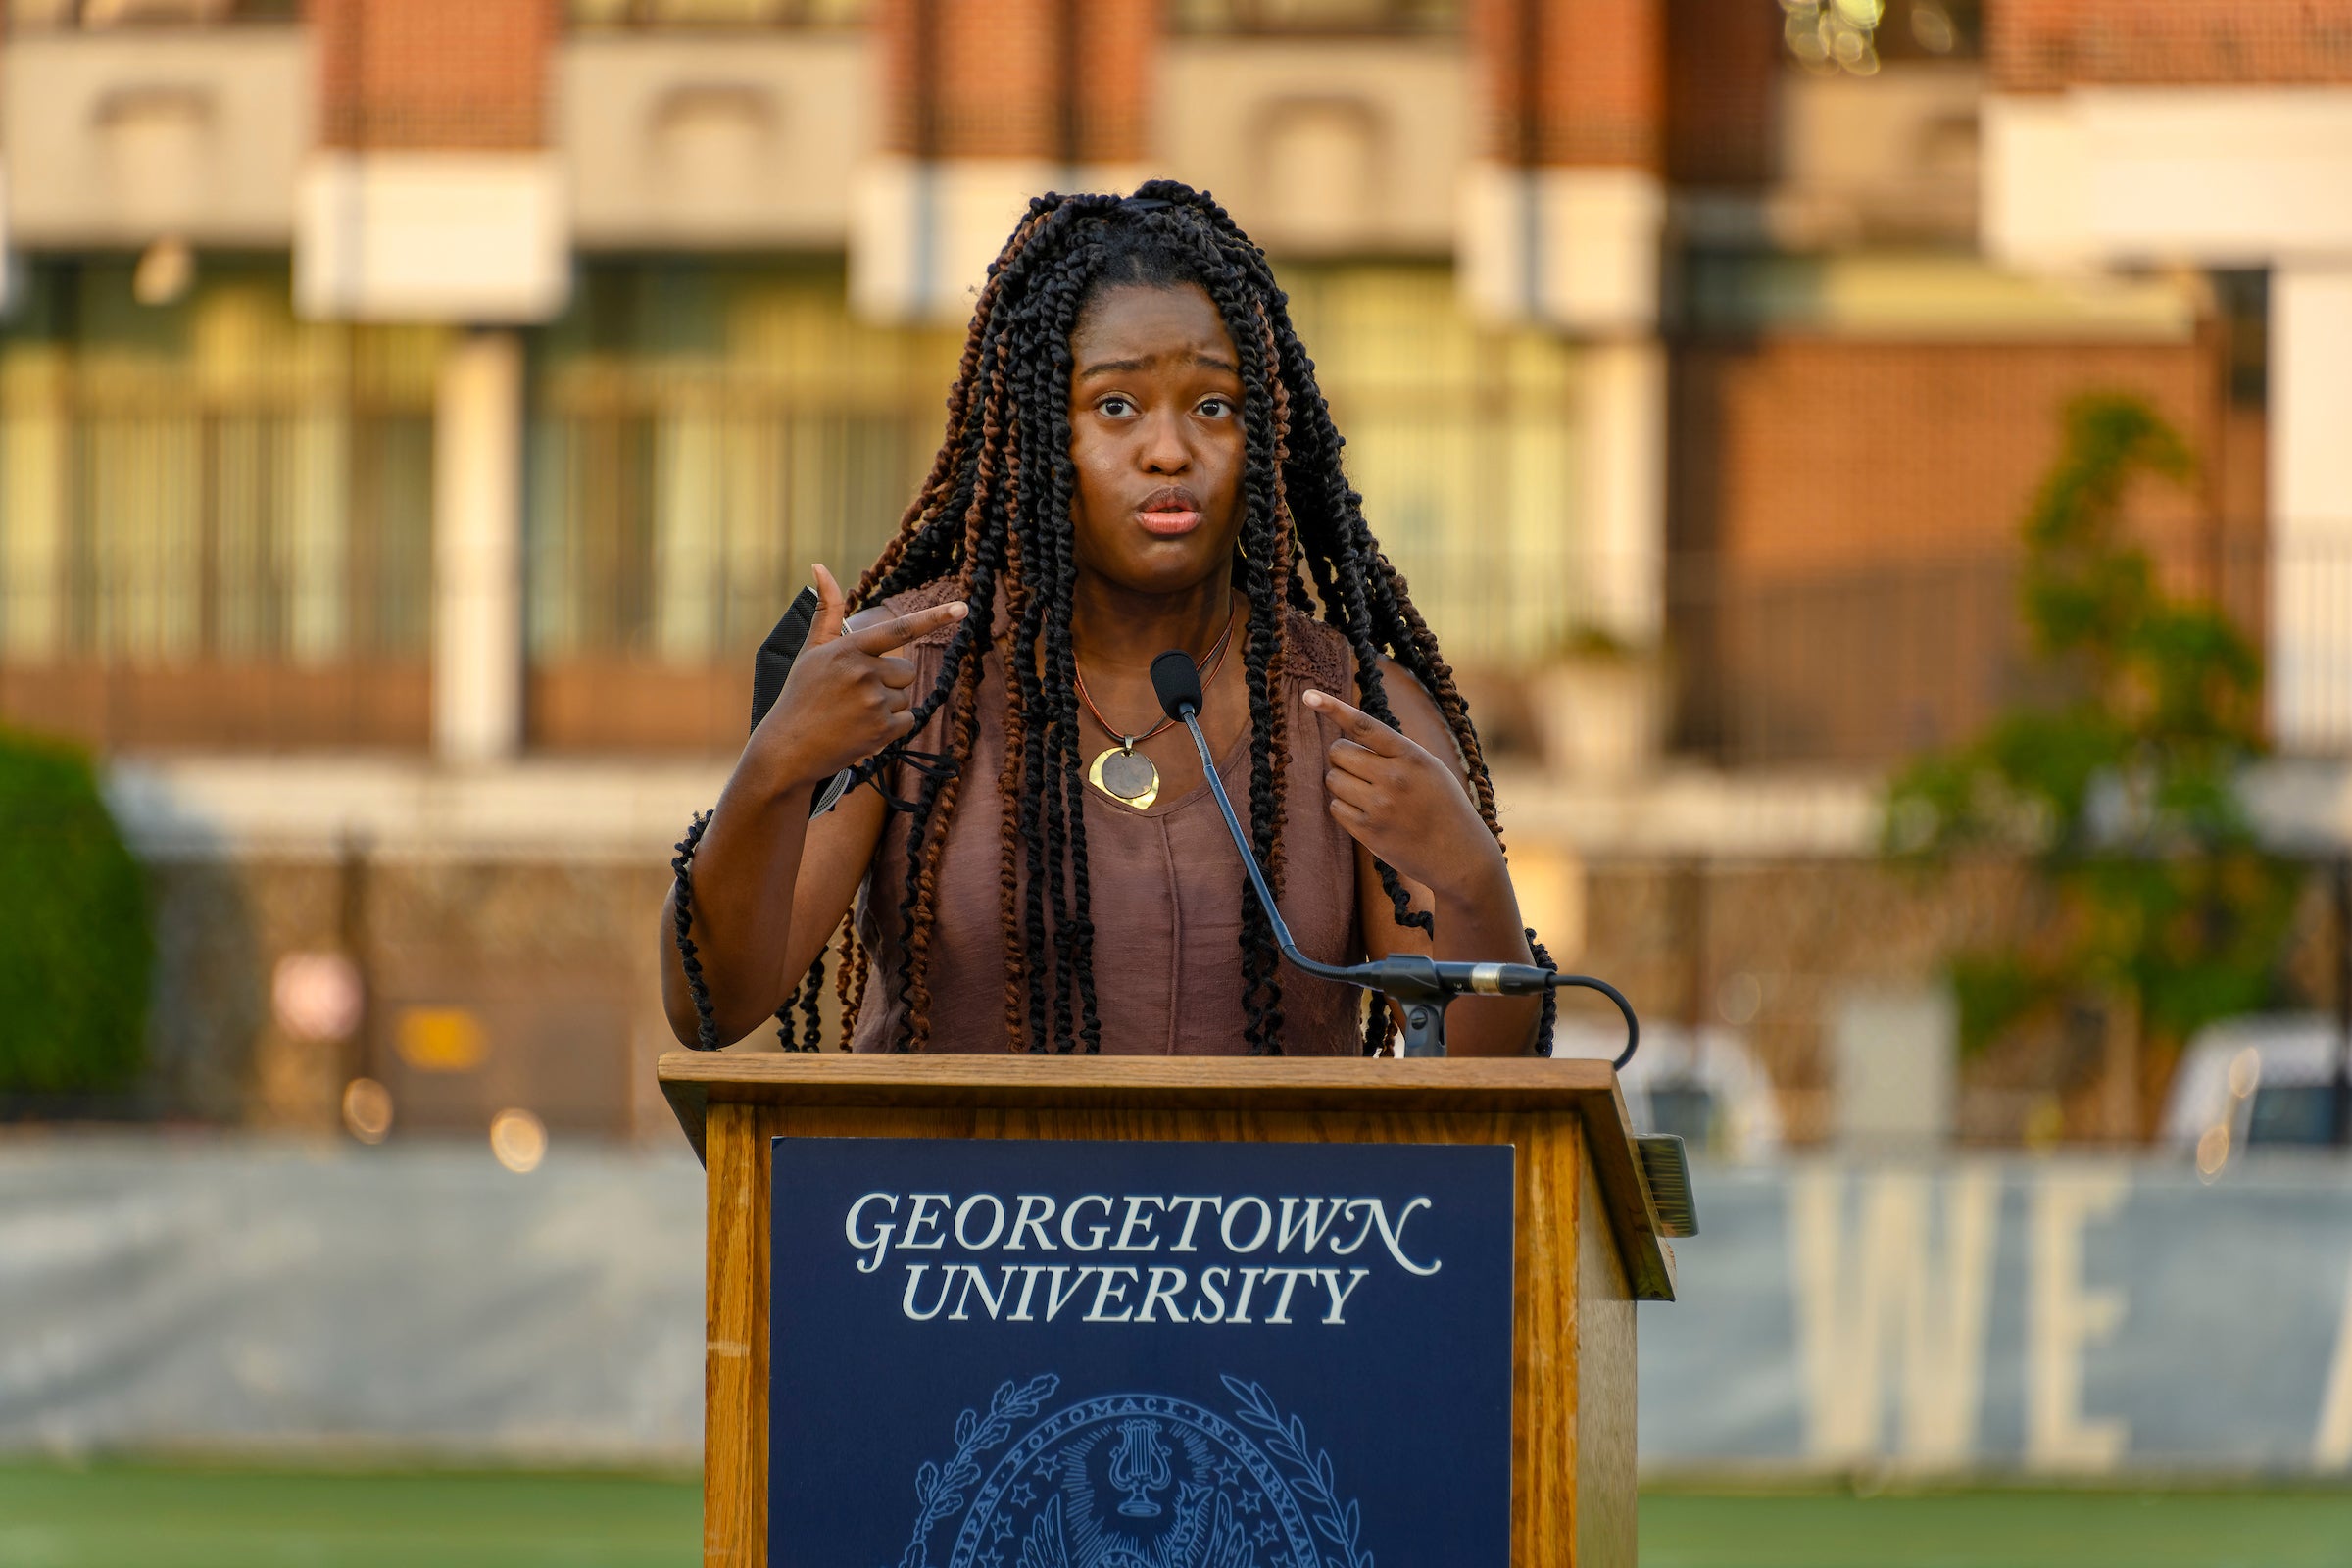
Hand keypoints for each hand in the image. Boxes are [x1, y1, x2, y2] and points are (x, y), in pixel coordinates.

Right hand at [751, 563, 966, 792]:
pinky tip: (863, 729)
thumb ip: (827, 611)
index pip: (899, 630)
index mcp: (849, 649)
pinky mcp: (881, 730)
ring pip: (906, 697)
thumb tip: (819, 565)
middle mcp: (863, 672)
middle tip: (856, 694)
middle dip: (890, 682)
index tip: (962, 608)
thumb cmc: (802, 694)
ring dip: (887, 706)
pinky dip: (891, 727)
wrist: (789, 748)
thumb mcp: (812, 650)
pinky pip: (907, 721)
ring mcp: (873, 702)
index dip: (934, 618)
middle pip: (906, 671)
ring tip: (854, 713)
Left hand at [1303, 688, 1504, 901]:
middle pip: (1338, 753)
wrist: (1458, 854)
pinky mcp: (1368, 832)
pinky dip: (1344, 807)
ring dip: (1342, 783)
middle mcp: (1394, 778)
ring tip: (1368, 793)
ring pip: (1332, 780)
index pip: (1364, 726)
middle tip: (1361, 769)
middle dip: (1343, 758)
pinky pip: (1335, 807)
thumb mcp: (1429, 767)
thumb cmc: (1442, 805)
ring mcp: (1380, 806)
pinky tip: (1366, 813)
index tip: (1309, 696)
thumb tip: (1347, 740)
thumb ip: (1395, 751)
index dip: (1334, 709)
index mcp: (1411, 756)